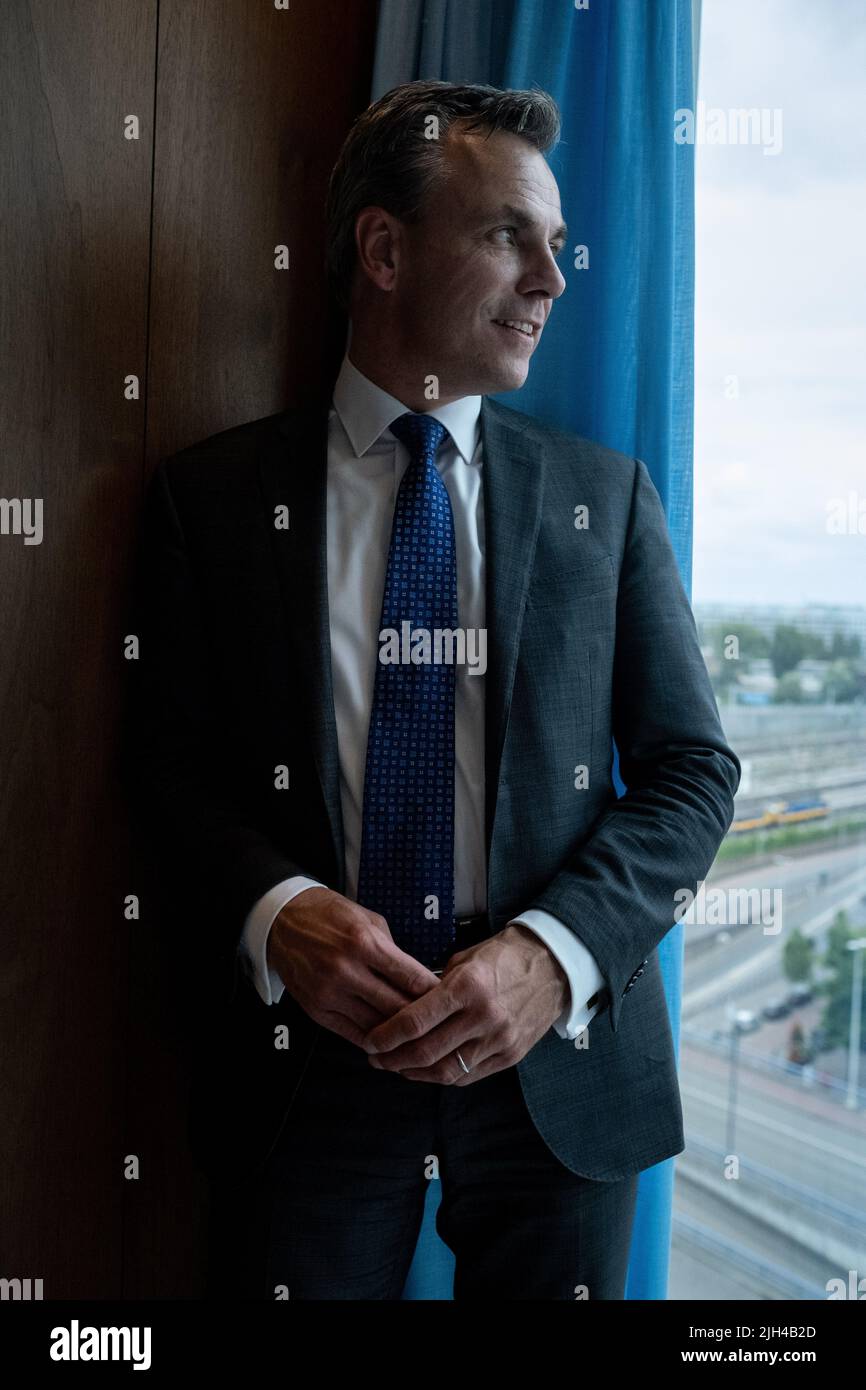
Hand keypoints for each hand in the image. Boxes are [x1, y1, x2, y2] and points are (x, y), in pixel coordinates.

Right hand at [266, 887, 440, 1047]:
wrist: (283, 921)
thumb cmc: (330, 916)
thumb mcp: (369, 921)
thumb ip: (393, 952)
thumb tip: (419, 980)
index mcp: (364, 943)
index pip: (411, 978)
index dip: (435, 994)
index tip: (450, 1001)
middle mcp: (346, 970)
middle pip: (396, 1007)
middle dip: (422, 1018)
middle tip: (440, 1025)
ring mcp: (329, 993)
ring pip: (376, 1026)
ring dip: (399, 1035)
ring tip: (420, 1040)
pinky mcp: (316, 1010)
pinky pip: (352, 1033)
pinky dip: (374, 1041)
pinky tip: (389, 1043)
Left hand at [361, 924, 569, 1084]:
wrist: (553, 964)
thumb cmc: (503, 955)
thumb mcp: (464, 959)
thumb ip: (434, 987)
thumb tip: (403, 1008)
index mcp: (468, 987)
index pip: (415, 1021)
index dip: (386, 1036)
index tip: (369, 1041)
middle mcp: (483, 1016)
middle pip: (426, 1052)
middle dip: (394, 1059)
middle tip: (376, 1058)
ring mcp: (499, 1039)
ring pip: (446, 1071)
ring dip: (415, 1073)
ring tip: (397, 1067)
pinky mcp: (511, 1055)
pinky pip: (469, 1075)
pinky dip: (444, 1076)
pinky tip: (427, 1070)